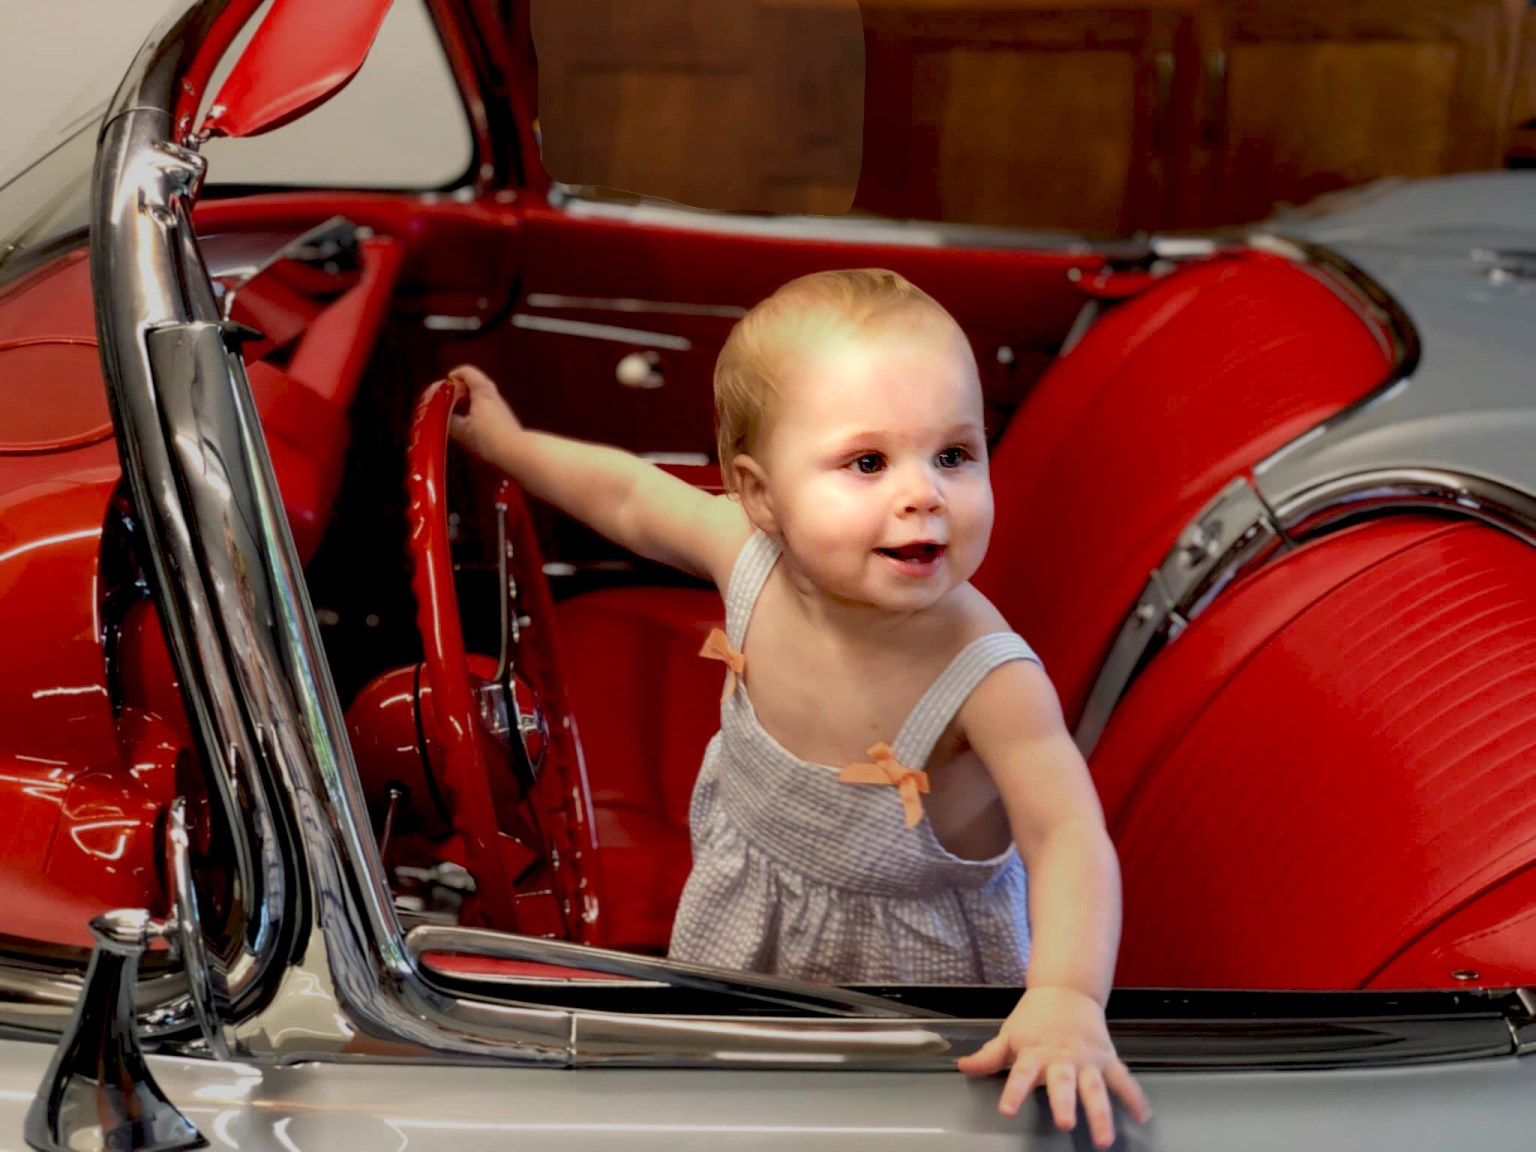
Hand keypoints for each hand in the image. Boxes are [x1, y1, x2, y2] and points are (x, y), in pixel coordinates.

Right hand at [446, 364, 521, 461]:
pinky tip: (470, 422)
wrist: (516, 451)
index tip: (444, 386)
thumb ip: (449, 420)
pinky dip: (475, 407)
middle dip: (460, 387)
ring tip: (456, 411)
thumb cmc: (488, 438)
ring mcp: (500, 405)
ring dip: (468, 398)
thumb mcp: (463, 431)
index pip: (468, 372)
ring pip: (481, 394)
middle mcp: (493, 394)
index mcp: (482, 391)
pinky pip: (486, 404)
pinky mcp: (504, 416)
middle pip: (475, 381)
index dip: (454, 375)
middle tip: (448, 399)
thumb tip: (441, 416)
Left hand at [957, 985, 1149, 1147]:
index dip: (1014, 1091)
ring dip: (1101, 1113)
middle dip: (1064, 1104)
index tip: (1008, 1110)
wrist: (1067, 990)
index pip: (1021, 1074)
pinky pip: (1122, 1079)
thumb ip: (989, 1056)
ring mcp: (1087, 1059)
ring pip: (1096, 1088)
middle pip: (1063, 1083)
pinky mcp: (1107, 1058)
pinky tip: (1143, 1116)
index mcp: (1036, 1053)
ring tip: (1104, 1139)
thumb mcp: (1009, 1034)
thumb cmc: (1035, 1017)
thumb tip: (962, 1066)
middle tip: (1064, 1124)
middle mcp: (1063, 1058)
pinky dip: (1134, 1097)